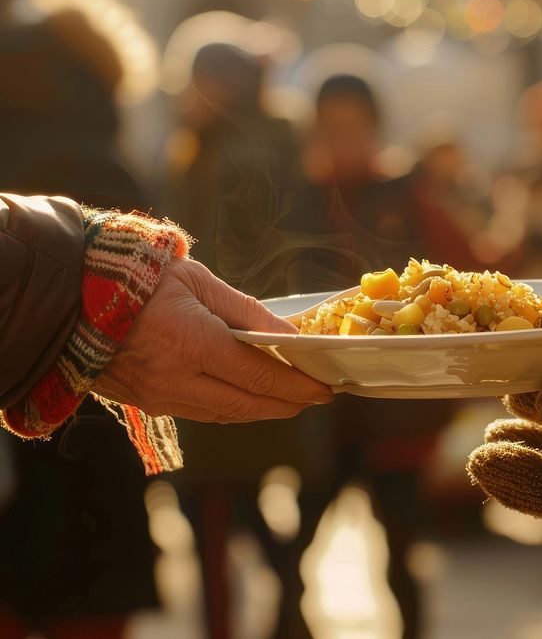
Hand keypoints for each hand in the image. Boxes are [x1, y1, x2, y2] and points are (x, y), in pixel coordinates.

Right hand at [94, 258, 332, 422]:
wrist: (66, 293)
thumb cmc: (136, 276)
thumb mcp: (197, 281)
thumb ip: (246, 311)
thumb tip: (288, 336)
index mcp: (192, 343)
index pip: (259, 375)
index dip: (297, 386)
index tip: (325, 388)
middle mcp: (176, 378)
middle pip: (247, 404)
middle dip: (287, 404)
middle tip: (316, 397)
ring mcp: (158, 395)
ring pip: (224, 414)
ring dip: (261, 409)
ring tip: (289, 399)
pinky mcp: (144, 401)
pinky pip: (199, 412)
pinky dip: (230, 408)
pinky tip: (247, 397)